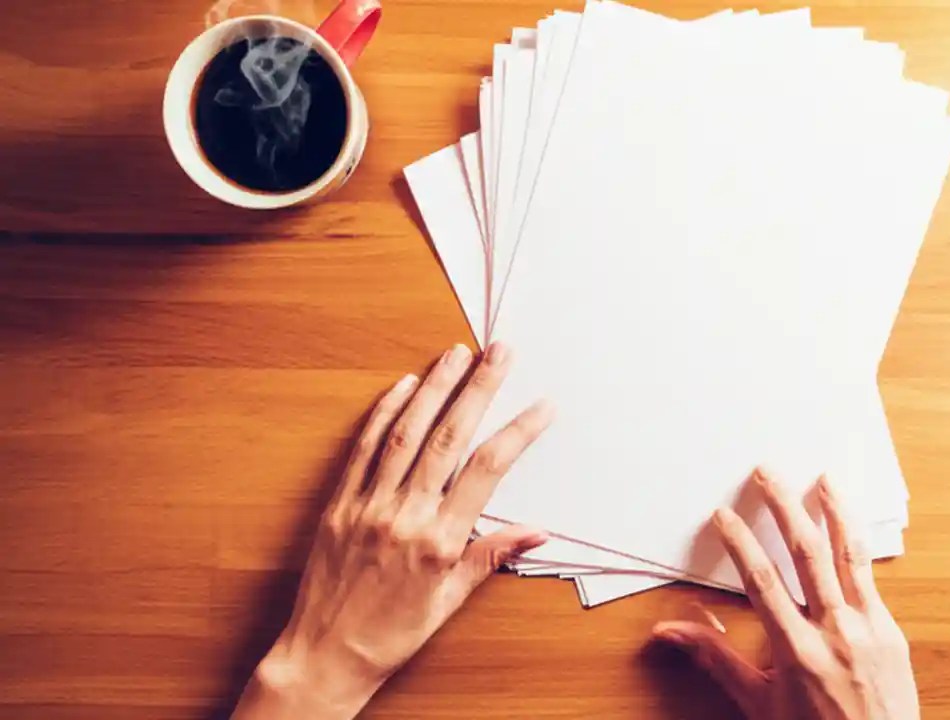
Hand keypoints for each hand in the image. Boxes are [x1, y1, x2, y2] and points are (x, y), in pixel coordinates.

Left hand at [233, 343, 553, 719]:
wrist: (326, 656)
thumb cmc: (391, 635)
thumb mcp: (451, 602)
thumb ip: (491, 557)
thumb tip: (537, 532)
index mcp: (439, 542)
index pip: (487, 470)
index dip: (518, 431)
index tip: (543, 406)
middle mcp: (405, 515)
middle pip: (449, 437)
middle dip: (478, 388)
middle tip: (500, 352)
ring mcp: (368, 505)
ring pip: (406, 433)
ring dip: (434, 388)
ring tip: (456, 354)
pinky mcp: (339, 504)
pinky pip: (363, 448)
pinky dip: (384, 412)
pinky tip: (403, 386)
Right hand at [653, 470, 919, 719]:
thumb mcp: (758, 703)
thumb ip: (716, 660)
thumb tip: (669, 633)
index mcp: (798, 651)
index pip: (761, 582)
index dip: (739, 544)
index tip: (723, 516)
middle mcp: (836, 631)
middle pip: (806, 553)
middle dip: (784, 507)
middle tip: (767, 472)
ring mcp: (869, 628)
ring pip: (849, 555)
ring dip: (834, 512)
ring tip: (824, 479)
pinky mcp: (892, 631)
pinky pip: (871, 577)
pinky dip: (857, 545)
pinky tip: (849, 525)